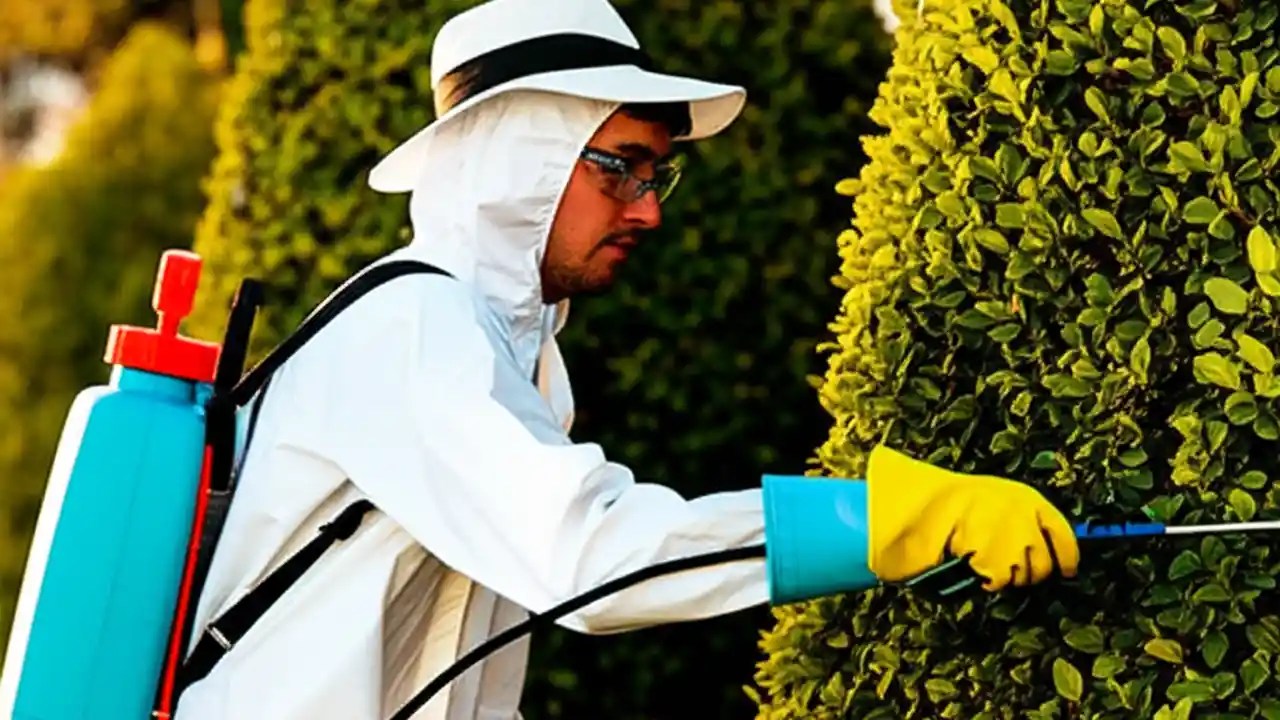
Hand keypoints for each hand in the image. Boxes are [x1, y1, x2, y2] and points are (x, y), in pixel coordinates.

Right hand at [864, 446, 1078, 590]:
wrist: (922, 505)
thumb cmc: (954, 504)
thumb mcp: (995, 501)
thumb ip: (1022, 520)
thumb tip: (1047, 553)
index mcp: (1030, 500)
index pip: (1064, 535)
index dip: (1068, 557)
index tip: (1068, 571)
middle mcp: (1029, 519)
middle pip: (1044, 564)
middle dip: (1028, 571)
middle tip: (1003, 567)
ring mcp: (1016, 541)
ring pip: (1024, 577)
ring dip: (1005, 576)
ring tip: (980, 560)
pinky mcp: (1000, 562)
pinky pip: (1001, 582)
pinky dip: (987, 580)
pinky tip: (971, 565)